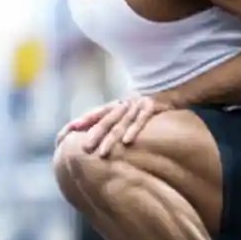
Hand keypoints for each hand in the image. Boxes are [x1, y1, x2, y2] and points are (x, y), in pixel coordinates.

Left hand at [57, 95, 175, 156]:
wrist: (173, 86)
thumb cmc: (149, 103)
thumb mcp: (131, 109)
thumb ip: (116, 120)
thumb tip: (98, 135)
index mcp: (118, 104)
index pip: (97, 113)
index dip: (83, 121)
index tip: (68, 131)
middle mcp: (125, 103)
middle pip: (106, 120)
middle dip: (94, 134)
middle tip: (83, 148)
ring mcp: (138, 104)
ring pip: (121, 123)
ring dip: (111, 138)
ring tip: (102, 153)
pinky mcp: (153, 105)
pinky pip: (142, 119)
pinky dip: (134, 130)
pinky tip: (127, 142)